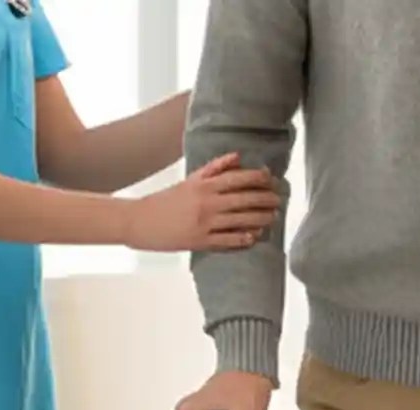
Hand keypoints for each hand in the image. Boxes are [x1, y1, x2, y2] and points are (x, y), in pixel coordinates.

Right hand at [124, 152, 280, 252]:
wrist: (140, 222)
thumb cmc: (166, 200)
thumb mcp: (190, 180)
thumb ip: (215, 168)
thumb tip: (238, 157)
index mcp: (204, 186)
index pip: (238, 179)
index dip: (258, 178)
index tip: (271, 179)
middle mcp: (207, 203)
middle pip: (244, 200)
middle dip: (265, 199)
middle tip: (279, 199)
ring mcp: (204, 224)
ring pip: (240, 220)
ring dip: (260, 218)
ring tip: (272, 216)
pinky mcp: (200, 242)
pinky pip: (227, 240)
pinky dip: (243, 238)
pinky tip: (254, 236)